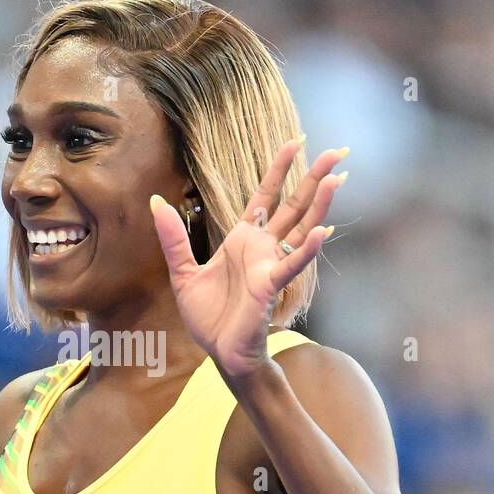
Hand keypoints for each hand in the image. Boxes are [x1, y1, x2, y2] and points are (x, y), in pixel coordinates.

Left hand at [150, 138, 345, 378]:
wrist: (220, 353)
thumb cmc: (209, 316)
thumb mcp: (182, 271)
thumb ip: (172, 237)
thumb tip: (155, 202)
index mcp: (243, 239)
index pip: (266, 195)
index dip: (279, 168)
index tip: (295, 140)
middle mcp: (263, 248)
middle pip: (293, 205)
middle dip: (314, 177)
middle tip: (338, 150)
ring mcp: (270, 265)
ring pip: (301, 228)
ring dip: (320, 204)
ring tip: (337, 177)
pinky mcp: (270, 287)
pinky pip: (292, 264)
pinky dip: (308, 248)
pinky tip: (324, 230)